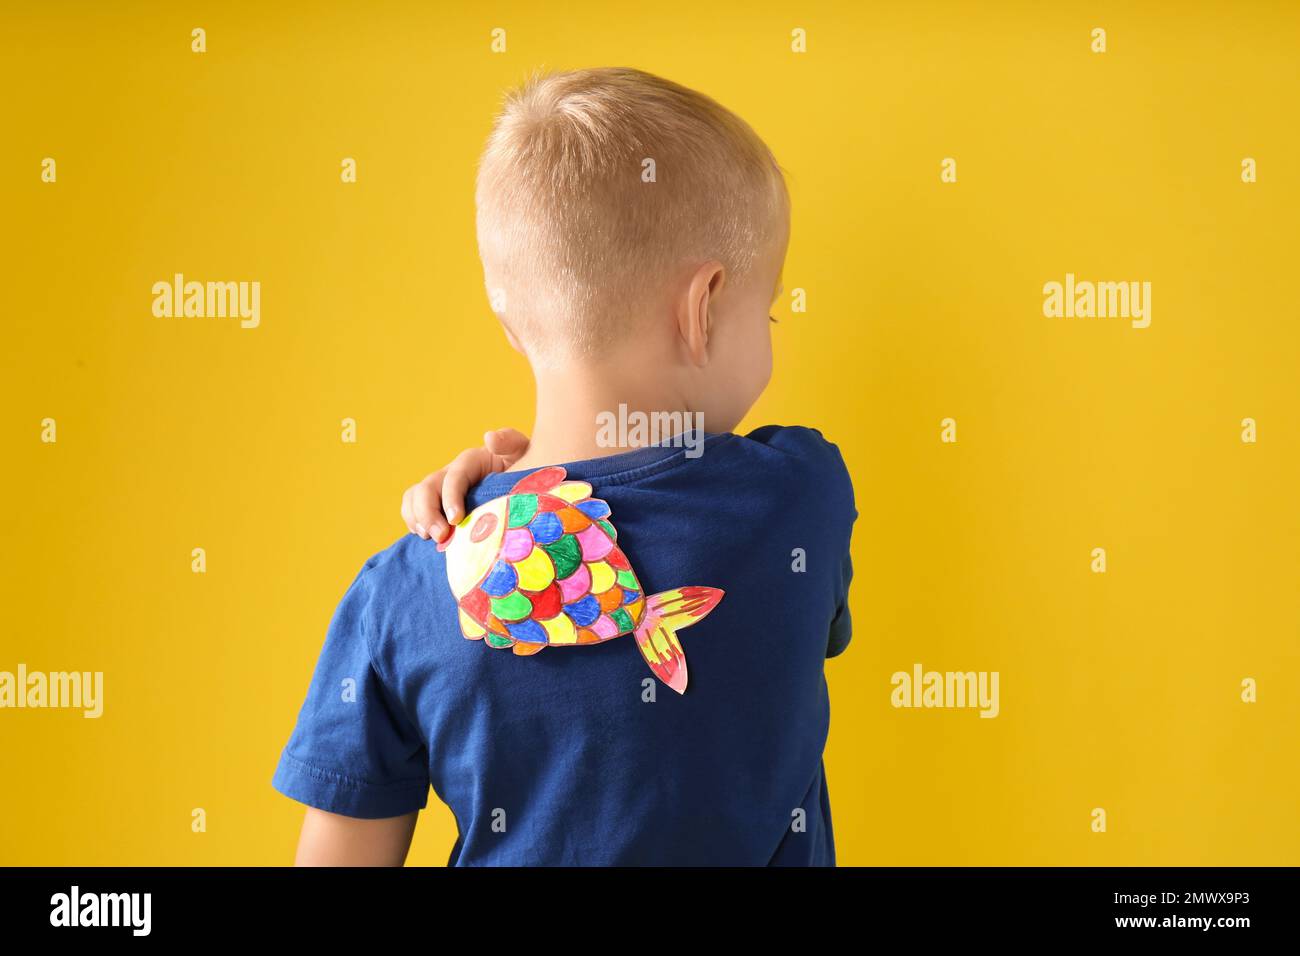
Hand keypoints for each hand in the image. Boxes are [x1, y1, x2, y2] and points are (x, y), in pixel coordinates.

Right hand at [400, 428, 530, 541]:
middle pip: (426, 488)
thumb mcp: (521, 452)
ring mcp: (441, 488)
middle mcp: (451, 473)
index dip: (450, 497)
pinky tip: (424, 536)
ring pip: (414, 497)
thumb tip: (489, 437)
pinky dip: (413, 521)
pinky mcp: (436, 503)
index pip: (454, 477)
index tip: (456, 520)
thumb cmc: (524, 468)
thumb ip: (509, 441)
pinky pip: (412, 508)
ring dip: (417, 518)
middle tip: (441, 537)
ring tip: (430, 538)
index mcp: (470, 461)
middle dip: (428, 513)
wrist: (522, 483)